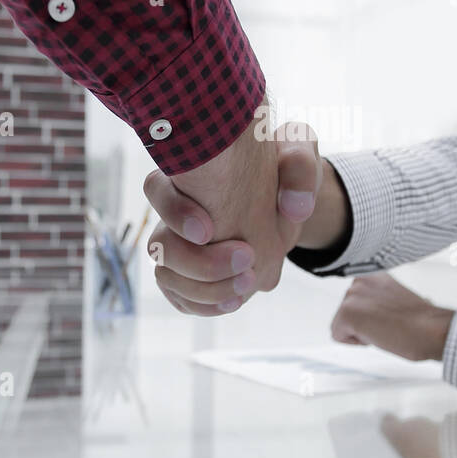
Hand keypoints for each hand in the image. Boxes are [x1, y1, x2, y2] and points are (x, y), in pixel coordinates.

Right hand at [144, 115, 323, 314]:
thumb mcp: (300, 152)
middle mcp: (176, 212)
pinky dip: (204, 305)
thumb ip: (300, 165)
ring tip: (248, 281)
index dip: (174, 212)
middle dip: (200, 264)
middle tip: (247, 257)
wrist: (286, 200)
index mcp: (190, 175)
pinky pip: (179, 298)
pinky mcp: (191, 274)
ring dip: (205, 290)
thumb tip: (295, 206)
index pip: (156, 189)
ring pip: (167, 276)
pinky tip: (235, 300)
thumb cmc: (285, 168)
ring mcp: (180, 246)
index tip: (207, 229)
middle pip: (159, 246)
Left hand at [330, 273, 454, 360]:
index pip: (356, 304)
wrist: (431, 330)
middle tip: (388, 325)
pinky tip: (378, 334)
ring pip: (341, 325)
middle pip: (346, 314)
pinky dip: (357, 342)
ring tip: (385, 328)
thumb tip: (371, 313)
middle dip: (364, 325)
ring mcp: (352, 295)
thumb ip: (377, 301)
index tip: (389, 318)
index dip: (371, 318)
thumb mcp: (394, 301)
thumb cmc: (421, 322)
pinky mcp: (346, 313)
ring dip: (361, 333)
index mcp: (373, 276)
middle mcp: (360, 280)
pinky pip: (338, 336)